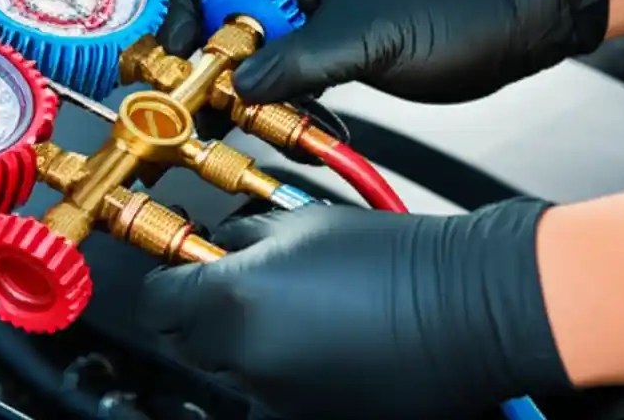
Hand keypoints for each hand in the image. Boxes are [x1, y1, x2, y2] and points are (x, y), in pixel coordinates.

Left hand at [138, 201, 570, 419]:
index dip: (166, 281)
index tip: (182, 267)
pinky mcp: (308, 419)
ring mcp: (276, 398)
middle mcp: (244, 359)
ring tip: (288, 313)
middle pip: (185, 341)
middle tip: (235, 282)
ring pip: (227, 372)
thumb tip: (214, 247)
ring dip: (239, 345)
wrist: (469, 309)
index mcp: (231, 302)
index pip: (155, 302)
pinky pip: (268, 398)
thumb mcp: (301, 223)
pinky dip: (277, 376)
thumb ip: (242, 237)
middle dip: (199, 312)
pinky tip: (311, 347)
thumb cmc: (396, 258)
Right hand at [160, 0, 609, 102]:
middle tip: (216, 102)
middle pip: (228, 21)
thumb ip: (295, 62)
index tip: (180, 62)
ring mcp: (315, 15)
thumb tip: (238, 89)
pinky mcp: (329, 48)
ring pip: (255, 55)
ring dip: (255, 92)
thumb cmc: (450, 11)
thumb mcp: (364, 38)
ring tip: (261, 120)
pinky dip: (287, 103)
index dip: (187, 18)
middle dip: (220, 64)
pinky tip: (302, 126)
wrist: (509, 31)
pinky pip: (287, 77)